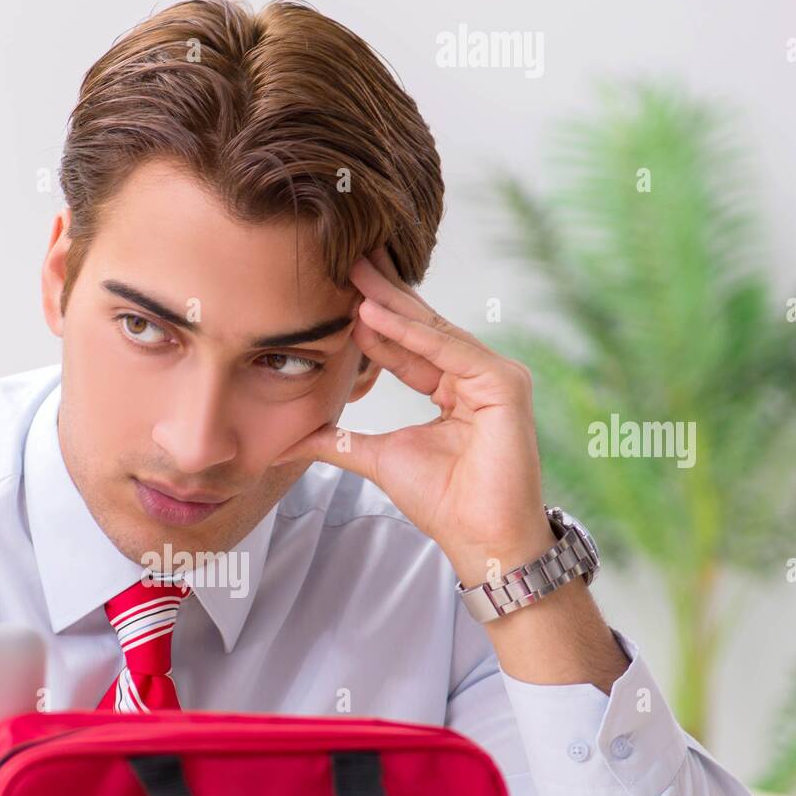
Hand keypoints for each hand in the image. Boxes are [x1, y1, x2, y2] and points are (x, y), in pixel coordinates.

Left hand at [278, 246, 553, 586]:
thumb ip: (338, 443)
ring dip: (391, 304)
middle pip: (423, 327)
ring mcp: (495, 377)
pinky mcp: (505, 385)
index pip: (408, 344)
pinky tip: (375, 314)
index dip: (371, 319)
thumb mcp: (378, 458)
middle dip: (383, 293)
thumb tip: (290, 442)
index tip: (334, 291)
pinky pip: (450, 351)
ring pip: (434, 333)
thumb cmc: (442, 502)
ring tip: (353, 275)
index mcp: (453, 388)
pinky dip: (412, 334)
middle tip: (346, 257)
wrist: (479, 538)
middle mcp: (477, 375)